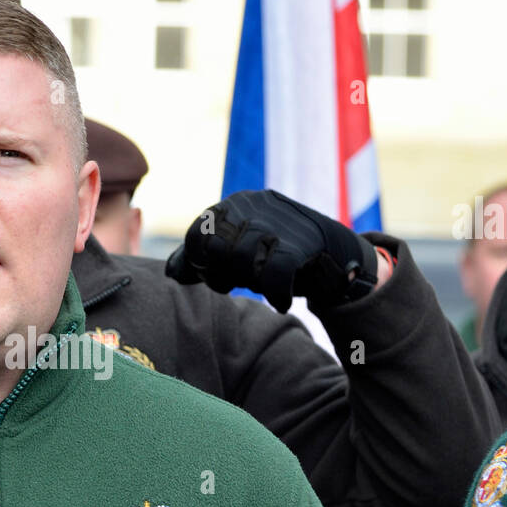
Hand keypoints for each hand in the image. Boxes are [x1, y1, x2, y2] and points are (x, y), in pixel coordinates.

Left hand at [165, 189, 377, 311]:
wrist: (336, 255)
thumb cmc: (277, 254)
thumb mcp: (237, 253)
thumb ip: (202, 260)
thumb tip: (170, 272)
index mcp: (234, 205)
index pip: (197, 235)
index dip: (201, 263)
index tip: (218, 273)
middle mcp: (253, 206)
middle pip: (216, 251)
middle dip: (223, 276)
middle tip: (241, 283)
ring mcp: (277, 223)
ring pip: (242, 262)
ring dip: (250, 284)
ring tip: (263, 285)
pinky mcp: (302, 243)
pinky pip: (274, 273)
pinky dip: (275, 293)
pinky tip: (281, 301)